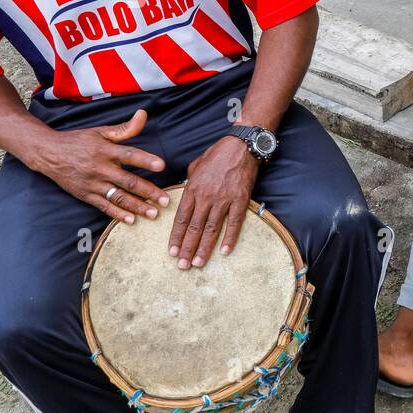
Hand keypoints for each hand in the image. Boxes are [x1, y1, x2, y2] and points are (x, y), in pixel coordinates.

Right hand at [35, 109, 168, 223]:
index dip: (145, 160)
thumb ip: (125, 128)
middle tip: (165, 201)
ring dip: (137, 206)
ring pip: (118, 197)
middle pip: (127, 181)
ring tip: (154, 213)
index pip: (129, 155)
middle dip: (148, 192)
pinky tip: (131, 220)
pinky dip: (117, 214)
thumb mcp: (100, 131)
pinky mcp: (85, 195)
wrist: (48, 153)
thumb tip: (143, 114)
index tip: (161, 166)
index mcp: (105, 150)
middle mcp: (99, 168)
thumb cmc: (78, 141)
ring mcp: (92, 183)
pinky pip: (103, 206)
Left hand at [168, 135, 259, 268]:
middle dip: (187, 248)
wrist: (241, 147)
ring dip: (204, 248)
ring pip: (211, 229)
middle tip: (182, 266)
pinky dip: (229, 238)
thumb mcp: (195, 166)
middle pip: (194, 228)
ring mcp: (223, 200)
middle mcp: (206, 197)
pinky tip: (225, 251)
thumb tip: (186, 195)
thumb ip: (189, 183)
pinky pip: (234, 223)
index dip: (175, 237)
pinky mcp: (240, 200)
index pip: (181, 218)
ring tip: (198, 263)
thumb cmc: (217, 154)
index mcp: (192, 189)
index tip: (171, 252)